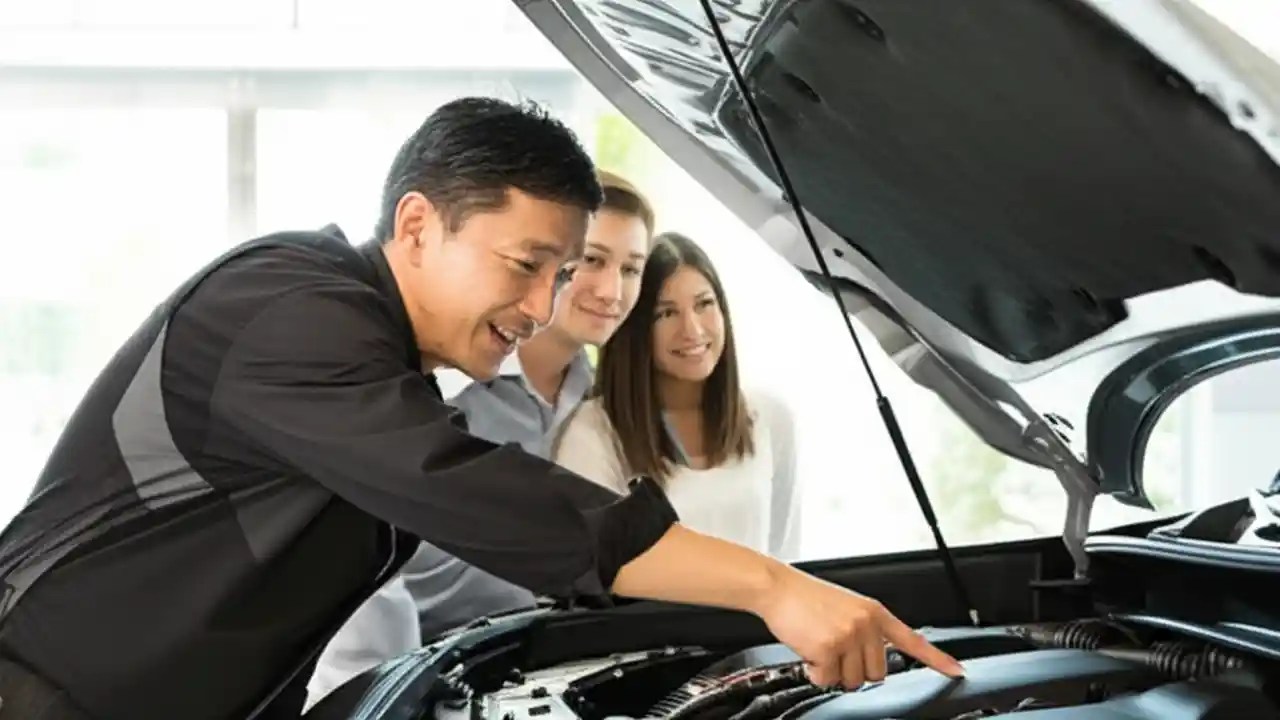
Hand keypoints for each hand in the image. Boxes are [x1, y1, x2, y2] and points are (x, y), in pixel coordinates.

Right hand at [752, 566, 964, 688]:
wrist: (777, 588)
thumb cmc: (805, 599)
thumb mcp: (846, 608)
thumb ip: (865, 630)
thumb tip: (872, 663)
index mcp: (874, 612)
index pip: (913, 640)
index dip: (938, 659)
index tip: (958, 672)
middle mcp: (866, 624)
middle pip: (877, 674)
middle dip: (854, 670)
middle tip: (834, 650)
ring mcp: (849, 636)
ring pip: (853, 681)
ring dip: (833, 672)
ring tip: (818, 646)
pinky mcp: (829, 647)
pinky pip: (827, 679)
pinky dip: (815, 672)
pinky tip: (807, 651)